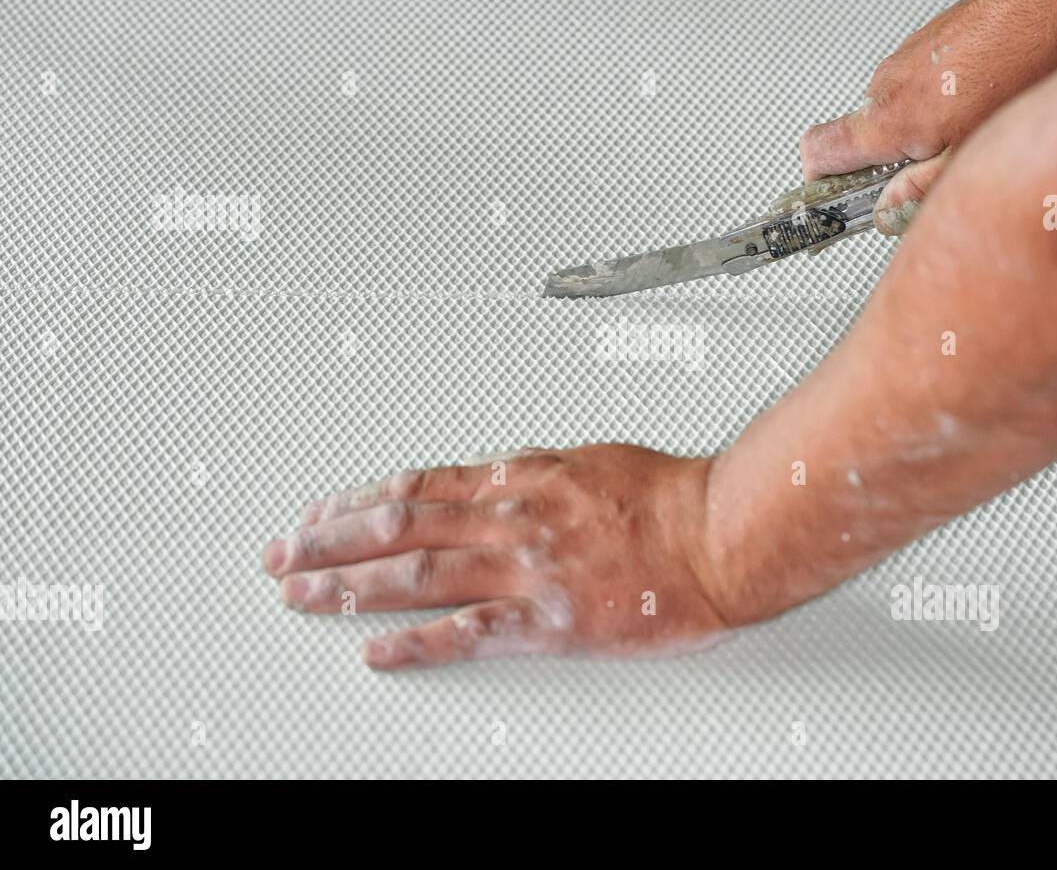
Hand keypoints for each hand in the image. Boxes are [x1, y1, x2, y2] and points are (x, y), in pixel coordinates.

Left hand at [261, 445, 731, 668]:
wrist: (721, 531)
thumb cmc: (668, 494)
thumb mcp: (589, 459)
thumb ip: (533, 474)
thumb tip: (491, 479)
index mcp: (517, 477)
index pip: (412, 487)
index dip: (354, 502)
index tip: (317, 513)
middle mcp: (510, 517)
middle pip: (396, 527)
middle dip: (329, 541)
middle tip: (281, 555)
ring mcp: (526, 569)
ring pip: (416, 575)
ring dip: (350, 586)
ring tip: (302, 595)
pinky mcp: (551, 620)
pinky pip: (469, 633)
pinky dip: (416, 643)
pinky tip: (377, 652)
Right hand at [800, 0, 1056, 232]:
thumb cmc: (1026, 65)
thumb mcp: (975, 153)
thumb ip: (920, 188)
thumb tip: (886, 213)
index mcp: (892, 120)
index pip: (817, 151)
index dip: (818, 180)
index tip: (833, 198)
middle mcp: (888, 85)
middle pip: (861, 138)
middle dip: (890, 159)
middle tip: (934, 168)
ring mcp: (904, 58)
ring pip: (894, 111)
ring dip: (921, 127)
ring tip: (971, 126)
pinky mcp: (926, 41)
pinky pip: (917, 84)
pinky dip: (938, 99)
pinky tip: (980, 99)